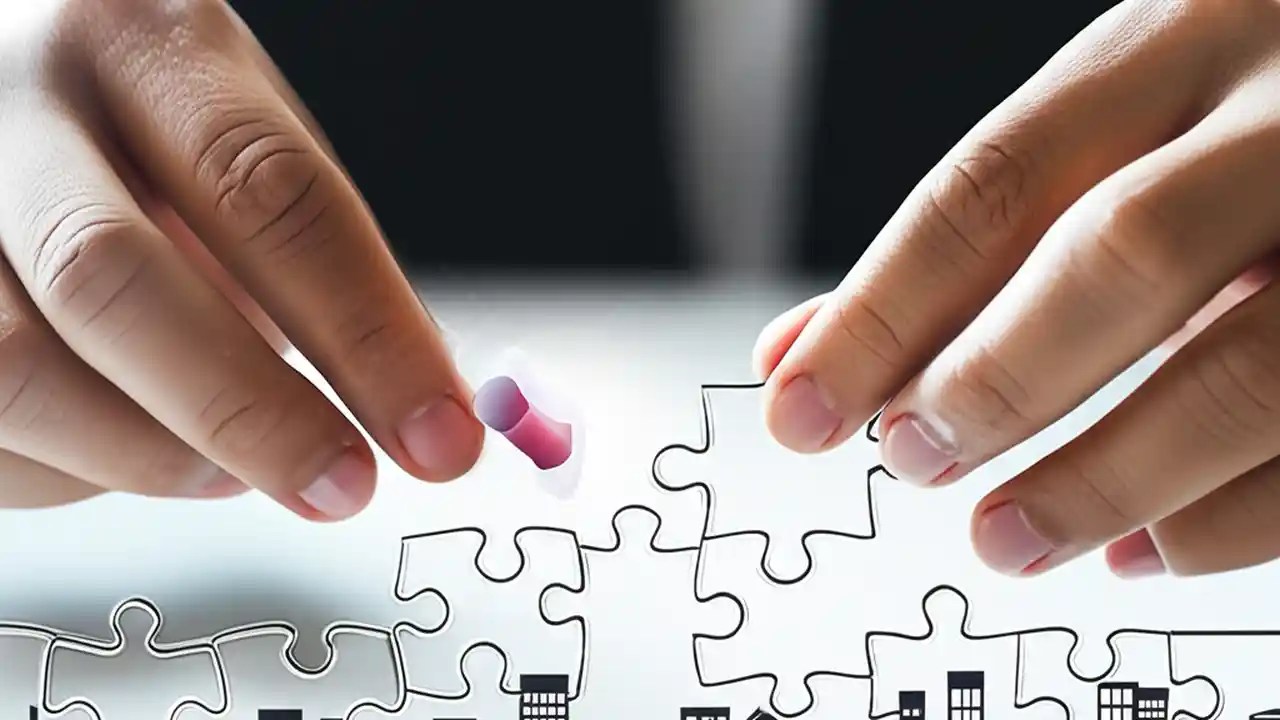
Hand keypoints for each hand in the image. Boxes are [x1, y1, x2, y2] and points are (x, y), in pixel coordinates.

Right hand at [0, 0, 482, 517]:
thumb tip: (419, 400)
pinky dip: (79, 468)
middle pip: (112, 281)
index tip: (439, 436)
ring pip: (20, 372)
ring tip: (229, 470)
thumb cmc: (142, 128)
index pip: (268, 194)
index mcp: (138, 42)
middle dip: (249, 414)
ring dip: (149, 454)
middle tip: (343, 488)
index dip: (365, 332)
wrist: (0, 98)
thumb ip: (316, 258)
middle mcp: (8, 101)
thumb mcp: (237, 139)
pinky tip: (128, 438)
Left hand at [755, 0, 1279, 578]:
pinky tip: (1142, 548)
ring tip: (1007, 539)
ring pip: (1250, 369)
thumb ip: (975, 240)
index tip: (799, 408)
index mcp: (1184, 36)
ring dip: (1107, 479)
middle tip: (914, 462)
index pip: (996, 183)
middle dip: (999, 384)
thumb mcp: (1120, 123)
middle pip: (1124, 256)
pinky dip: (1230, 522)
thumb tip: (801, 353)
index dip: (880, 312)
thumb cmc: (1243, 115)